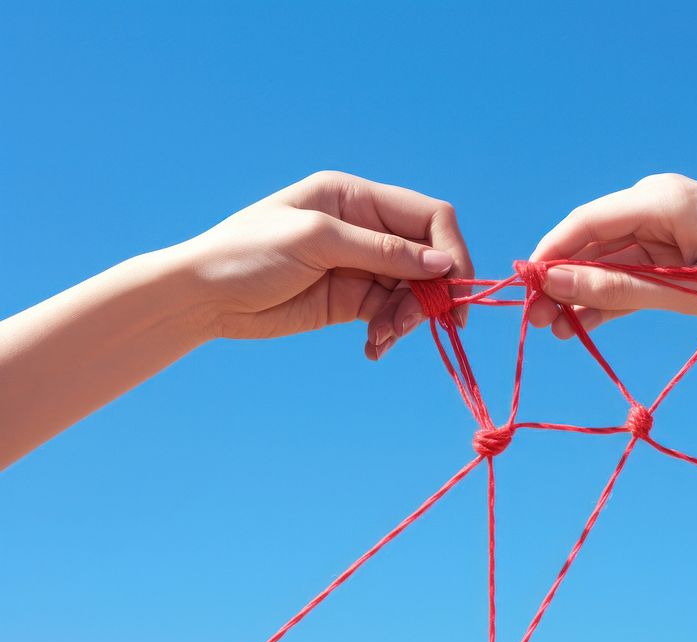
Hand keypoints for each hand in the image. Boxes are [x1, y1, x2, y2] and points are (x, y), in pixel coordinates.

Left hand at [175, 171, 472, 357]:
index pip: (429, 216)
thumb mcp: (317, 242)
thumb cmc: (248, 253)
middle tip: (418, 323)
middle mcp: (366, 228)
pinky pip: (391, 316)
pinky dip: (390, 333)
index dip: (450, 250)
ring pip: (413, 291)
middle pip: (427, 258)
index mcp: (357, 198)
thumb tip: (443, 266)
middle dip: (430, 292)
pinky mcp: (352, 301)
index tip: (453, 288)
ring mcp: (360, 267)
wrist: (202, 297)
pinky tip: (373, 347)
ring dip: (408, 318)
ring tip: (382, 337)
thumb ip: (383, 252)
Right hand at [528, 174, 696, 337]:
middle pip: (592, 242)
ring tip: (557, 333)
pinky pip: (636, 271)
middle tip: (536, 326)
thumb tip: (556, 283)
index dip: (547, 258)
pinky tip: (587, 325)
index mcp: (666, 200)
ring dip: (585, 295)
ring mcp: (674, 226)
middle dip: (562, 282)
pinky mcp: (685, 249)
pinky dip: (615, 297)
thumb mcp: (696, 292)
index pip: (584, 223)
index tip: (519, 294)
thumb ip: (623, 288)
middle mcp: (663, 204)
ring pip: (610, 260)